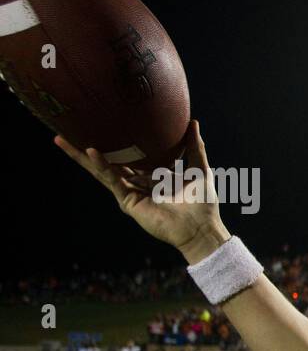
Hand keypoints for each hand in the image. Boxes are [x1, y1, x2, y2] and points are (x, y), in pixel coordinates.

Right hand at [55, 119, 230, 263]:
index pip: (129, 155)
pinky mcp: (129, 202)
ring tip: (62, 139)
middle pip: (109, 161)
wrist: (202, 228)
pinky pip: (114, 181)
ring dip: (83, 156)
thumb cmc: (202, 203)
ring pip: (103, 171)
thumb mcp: (198, 168)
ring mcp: (131, 192)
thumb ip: (193, 147)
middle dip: (86, 147)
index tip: (100, 123)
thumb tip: (193, 122)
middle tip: (66, 129)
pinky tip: (91, 152)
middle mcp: (139, 182)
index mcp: (153, 174)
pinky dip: (103, 166)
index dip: (115, 142)